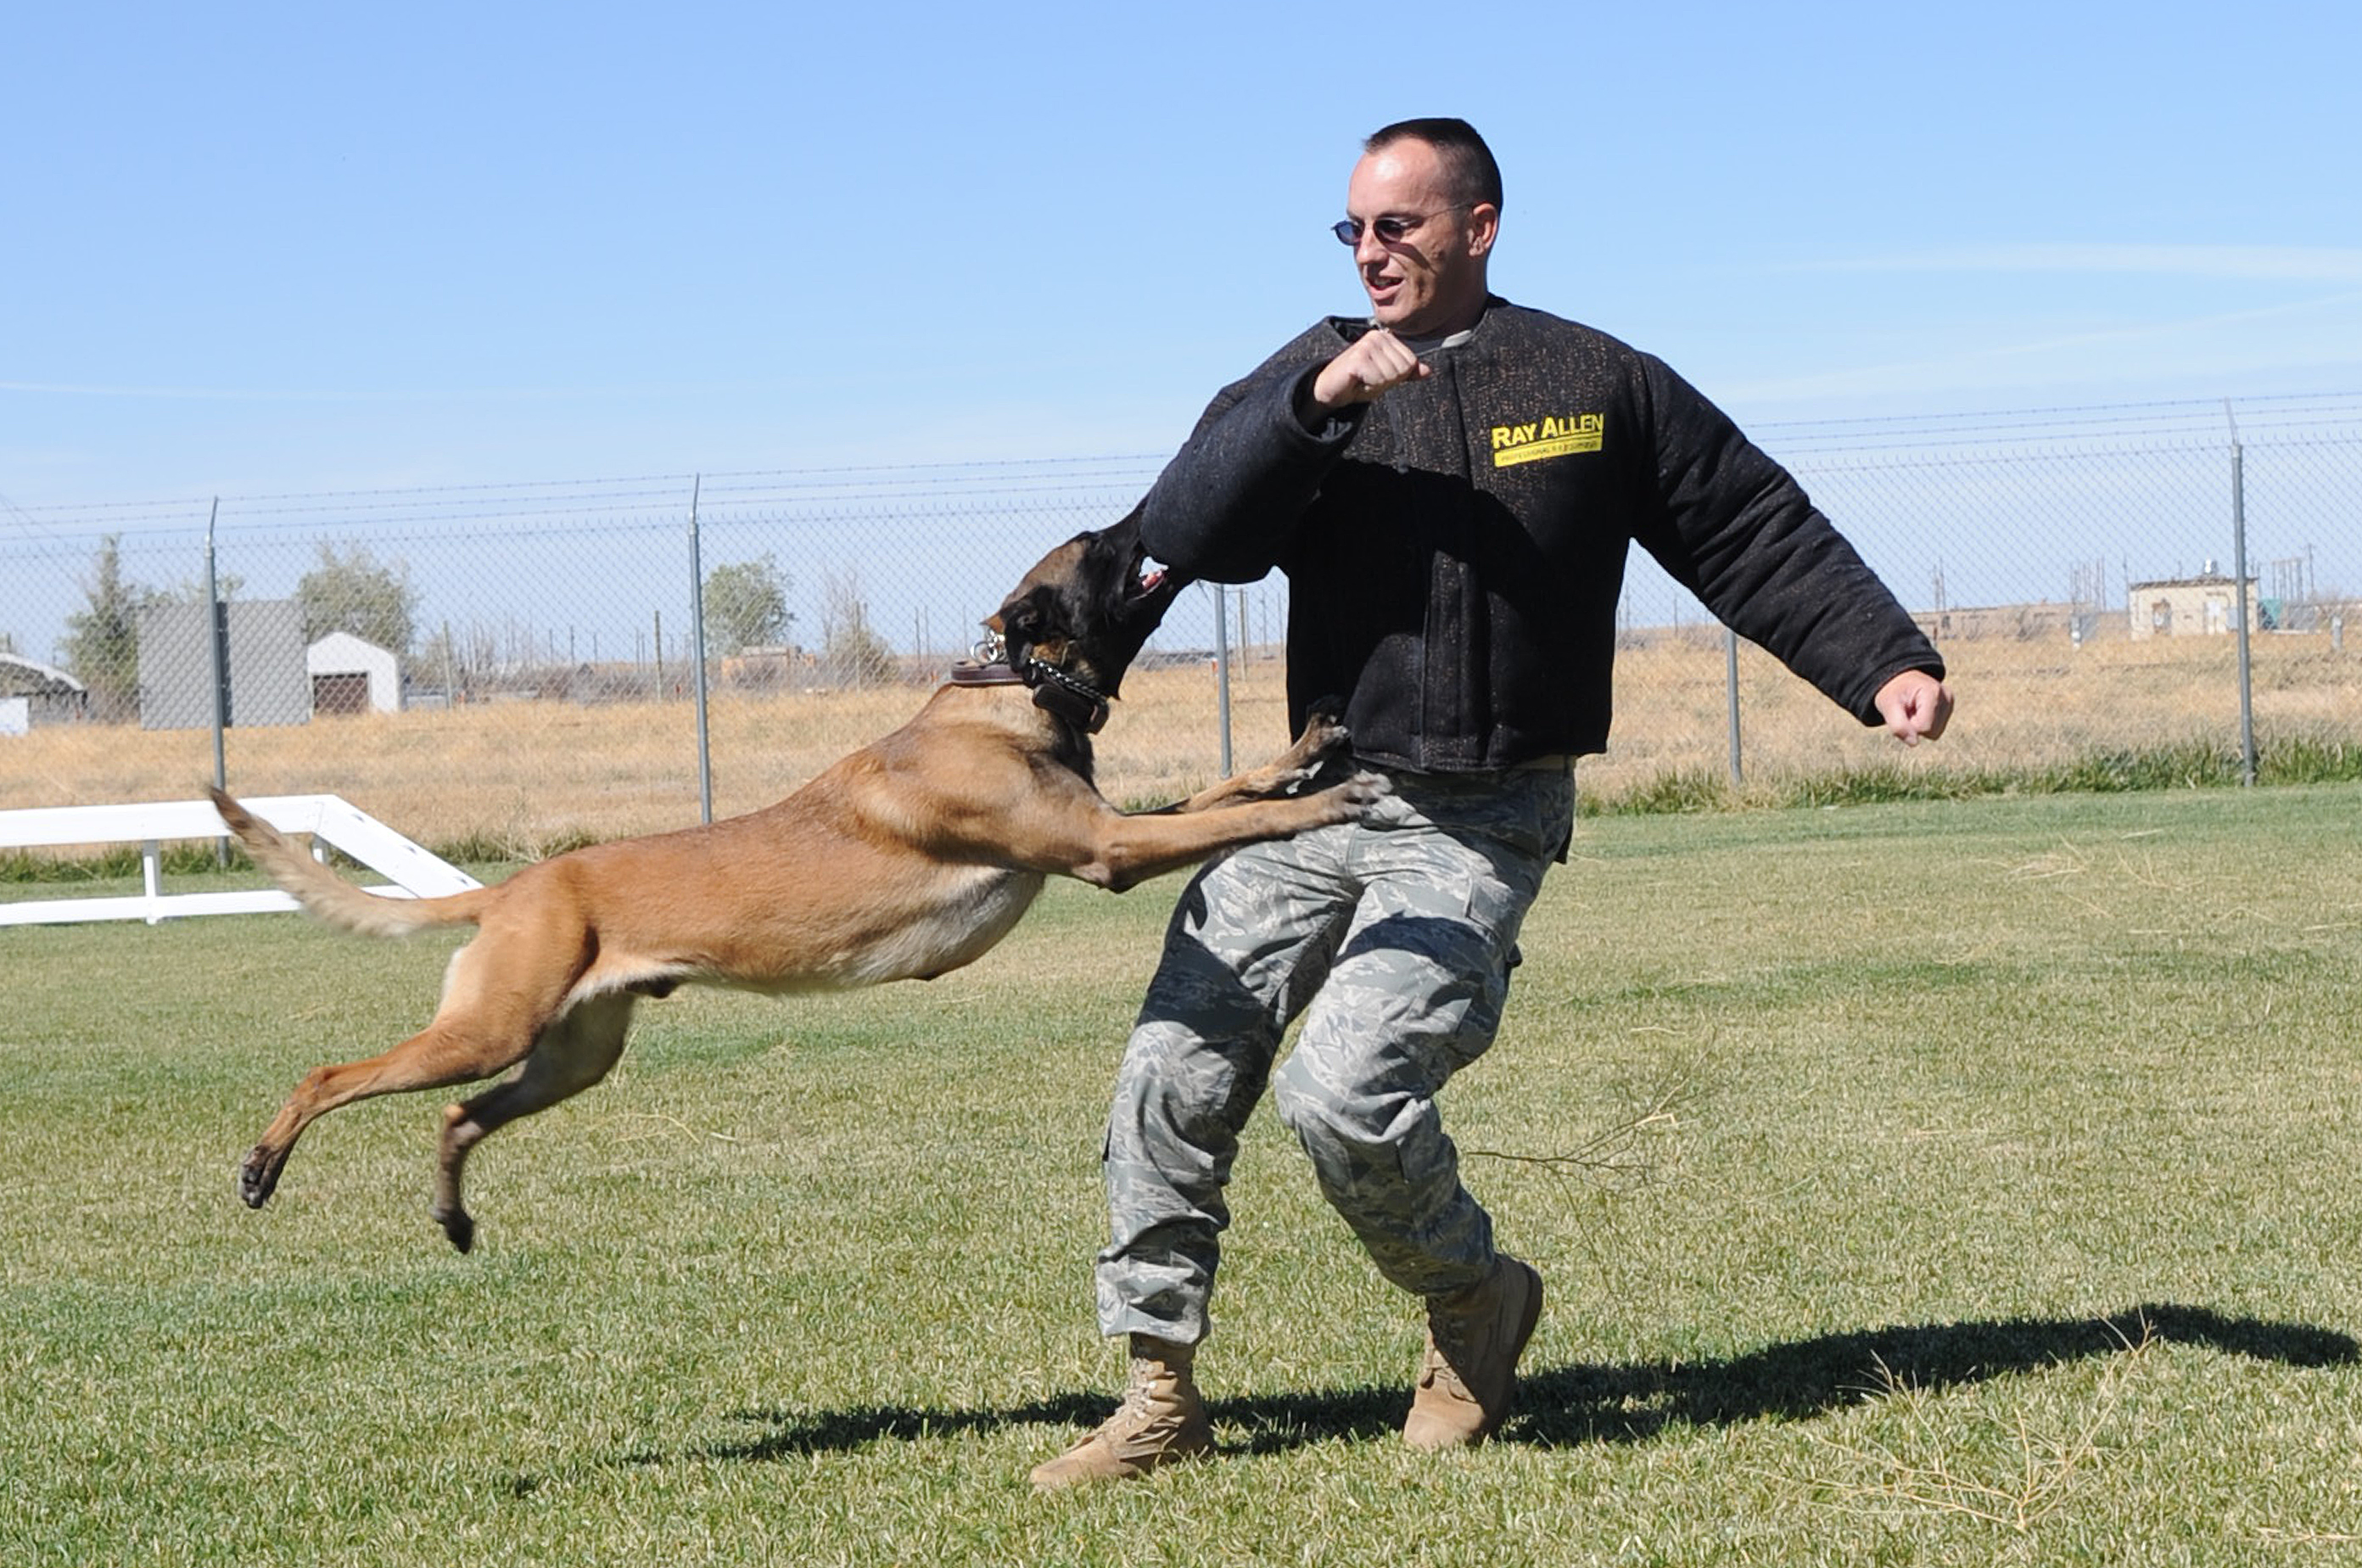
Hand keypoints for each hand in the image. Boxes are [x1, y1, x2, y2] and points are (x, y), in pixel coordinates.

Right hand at [1308, 329, 1429, 412]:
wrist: (1330, 389)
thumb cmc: (1358, 381)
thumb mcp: (1387, 377)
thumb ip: (1407, 373)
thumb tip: (1428, 371)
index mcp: (1386, 337)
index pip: (1410, 362)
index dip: (1396, 377)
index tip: (1378, 375)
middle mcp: (1377, 336)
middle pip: (1403, 369)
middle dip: (1387, 382)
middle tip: (1369, 379)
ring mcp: (1367, 345)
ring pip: (1391, 375)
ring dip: (1377, 385)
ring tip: (1362, 380)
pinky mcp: (1358, 357)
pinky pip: (1378, 379)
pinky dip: (1368, 387)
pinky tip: (1356, 382)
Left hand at [1875, 669, 1952, 745]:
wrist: (1899, 680)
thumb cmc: (1892, 692)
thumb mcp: (1888, 706)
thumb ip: (1898, 726)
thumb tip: (1914, 743)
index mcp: (1932, 692)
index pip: (1924, 727)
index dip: (1909, 726)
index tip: (1903, 712)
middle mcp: (1946, 697)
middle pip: (1932, 732)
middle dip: (1915, 726)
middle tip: (1907, 711)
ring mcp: (1949, 703)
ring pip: (1935, 733)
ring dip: (1920, 726)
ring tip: (1913, 710)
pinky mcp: (1949, 709)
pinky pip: (1936, 730)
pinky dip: (1925, 724)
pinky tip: (1919, 711)